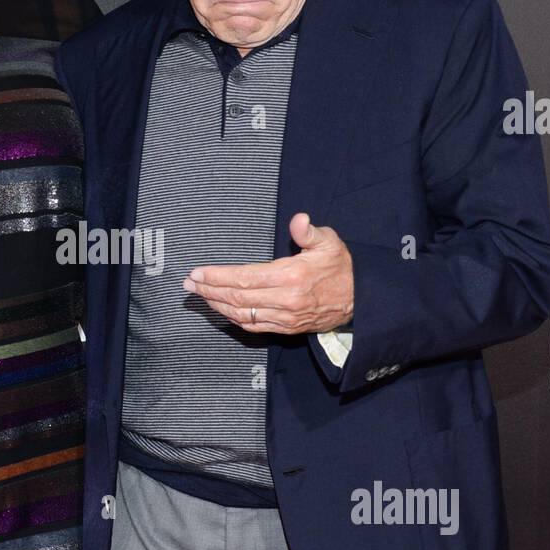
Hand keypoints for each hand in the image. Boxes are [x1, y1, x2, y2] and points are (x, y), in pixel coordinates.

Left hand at [182, 212, 353, 334]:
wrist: (360, 299)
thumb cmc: (341, 268)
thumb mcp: (329, 242)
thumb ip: (309, 232)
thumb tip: (298, 220)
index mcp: (291, 277)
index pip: (244, 278)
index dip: (217, 276)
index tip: (198, 273)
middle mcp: (285, 300)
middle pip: (236, 297)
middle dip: (208, 290)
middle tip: (189, 284)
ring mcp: (284, 317)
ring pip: (241, 313)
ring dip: (216, 305)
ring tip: (199, 295)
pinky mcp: (286, 328)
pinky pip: (253, 325)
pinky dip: (233, 318)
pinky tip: (221, 310)